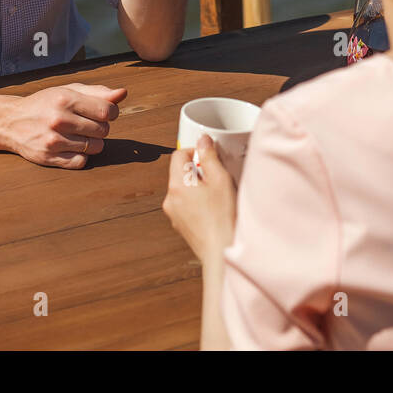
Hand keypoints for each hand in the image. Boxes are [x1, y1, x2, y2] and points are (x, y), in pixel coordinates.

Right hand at [0, 83, 126, 168]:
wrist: (10, 122)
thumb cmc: (45, 104)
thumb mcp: (68, 91)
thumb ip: (97, 92)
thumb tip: (123, 93)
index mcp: (65, 99)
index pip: (108, 111)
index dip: (111, 113)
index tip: (103, 113)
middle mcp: (59, 119)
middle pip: (103, 130)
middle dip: (100, 127)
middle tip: (86, 123)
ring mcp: (53, 140)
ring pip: (95, 147)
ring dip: (92, 142)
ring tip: (79, 135)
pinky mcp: (49, 158)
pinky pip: (81, 162)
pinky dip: (81, 156)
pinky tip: (71, 146)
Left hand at [162, 134, 237, 261]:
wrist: (222, 251)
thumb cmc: (222, 219)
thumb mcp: (221, 179)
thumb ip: (210, 156)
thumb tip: (203, 141)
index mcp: (177, 186)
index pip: (178, 155)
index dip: (194, 151)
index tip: (208, 155)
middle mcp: (170, 200)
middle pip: (180, 173)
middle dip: (198, 171)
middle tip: (217, 178)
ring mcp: (174, 214)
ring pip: (184, 190)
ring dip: (199, 187)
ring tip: (218, 196)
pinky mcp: (181, 226)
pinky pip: (187, 205)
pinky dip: (198, 202)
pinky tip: (214, 210)